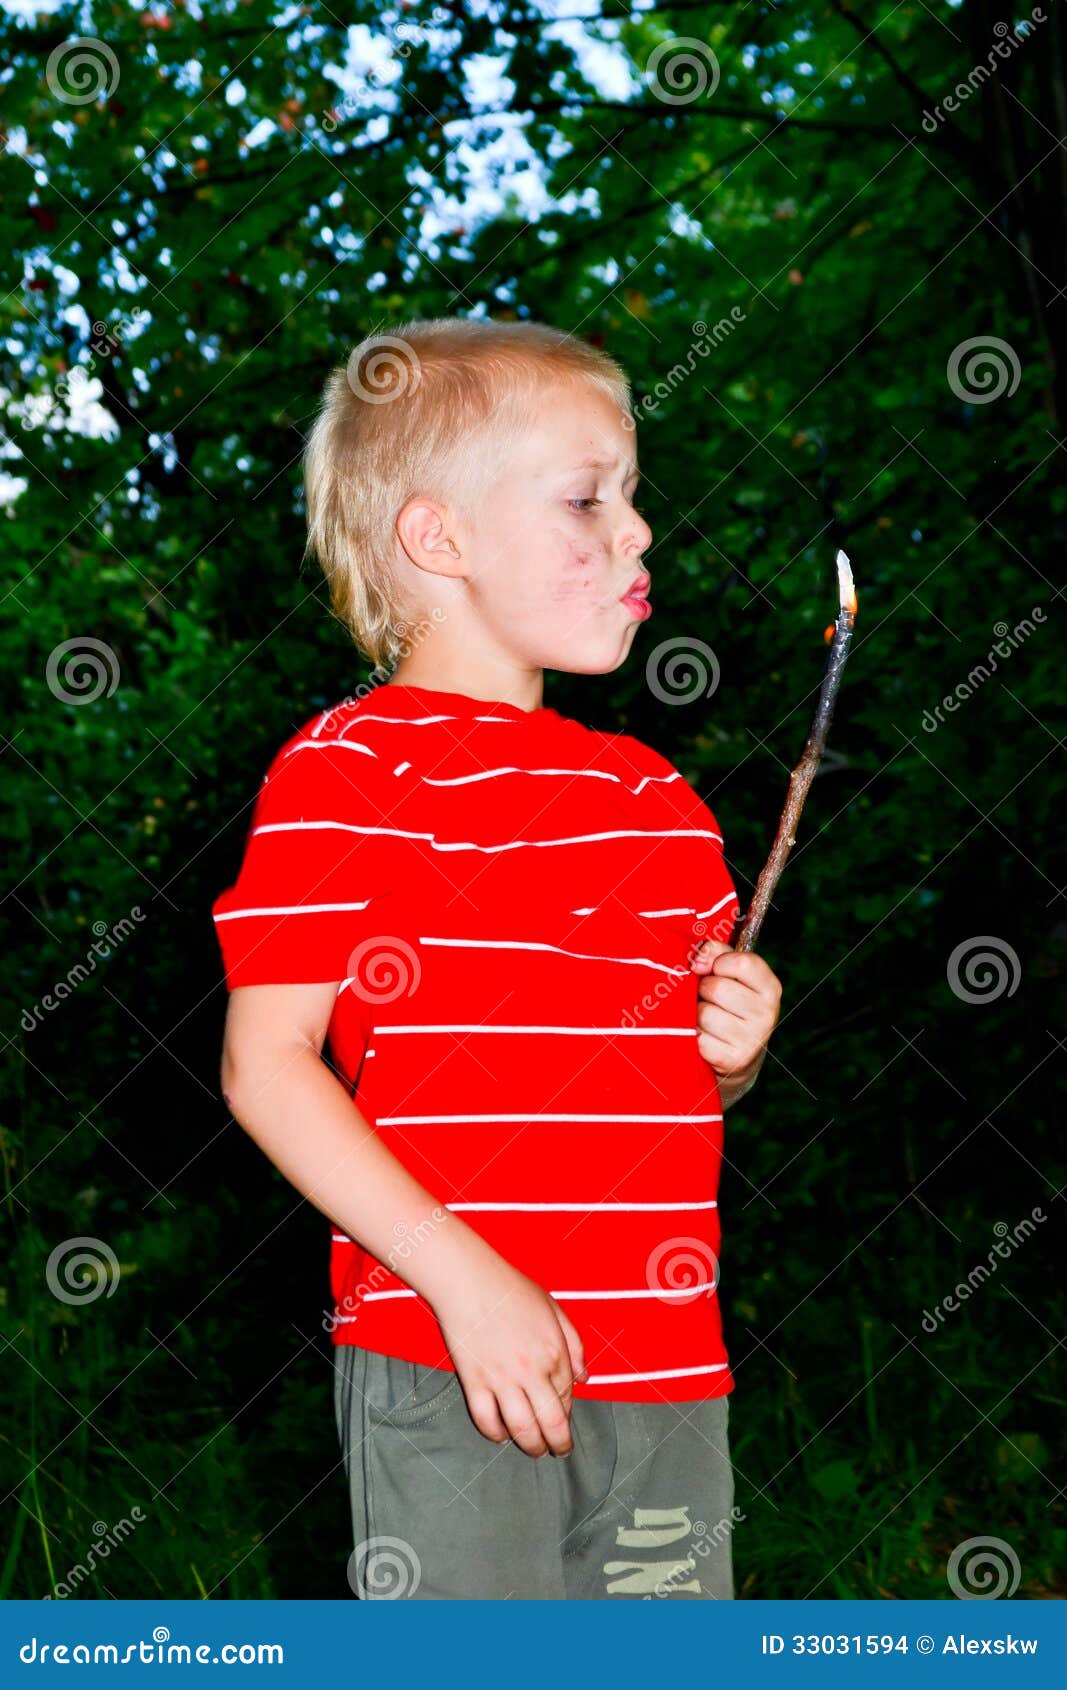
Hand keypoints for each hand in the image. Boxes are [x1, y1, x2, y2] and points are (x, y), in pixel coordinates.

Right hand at [428, 1244, 587, 1458]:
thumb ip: (574, 1344)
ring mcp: (502, 1378)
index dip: (567, 1410)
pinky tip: (501, 1435)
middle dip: (559, 1444)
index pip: (568, 1395)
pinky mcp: (474, 1381)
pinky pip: (486, 1420)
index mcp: (555, 1350)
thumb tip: (584, 1378)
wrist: (469, 1280)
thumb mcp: (553, 1308)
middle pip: (552, 1422)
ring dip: (532, 1446)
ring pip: (522, 1429)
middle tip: (558, 1450)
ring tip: (535, 1450)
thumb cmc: (511, 1289)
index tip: (563, 1415)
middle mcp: (532, 1370)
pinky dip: (495, 1434)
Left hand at [690, 939, 781, 1080]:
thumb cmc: (728, 1002)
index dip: (719, 962)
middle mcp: (767, 1013)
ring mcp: (752, 1039)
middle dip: (704, 990)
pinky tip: (706, 1037)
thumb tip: (698, 959)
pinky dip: (695, 1036)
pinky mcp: (733, 1060)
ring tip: (708, 1019)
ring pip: (705, 1013)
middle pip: (717, 988)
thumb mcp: (729, 972)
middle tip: (710, 999)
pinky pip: (699, 1038)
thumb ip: (716, 952)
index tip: (715, 969)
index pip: (743, 963)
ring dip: (697, 1014)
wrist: (736, 1054)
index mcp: (770, 987)